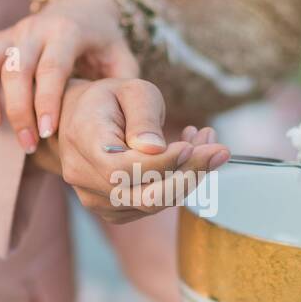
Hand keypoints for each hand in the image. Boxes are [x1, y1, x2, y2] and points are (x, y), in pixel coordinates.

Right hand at [0, 0, 128, 151]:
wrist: (84, 9)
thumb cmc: (104, 44)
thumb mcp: (122, 58)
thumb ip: (124, 84)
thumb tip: (127, 119)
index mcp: (67, 32)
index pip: (53, 68)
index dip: (48, 100)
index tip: (47, 133)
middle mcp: (36, 29)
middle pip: (18, 68)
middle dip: (19, 109)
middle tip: (26, 145)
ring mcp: (14, 33)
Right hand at [36, 77, 228, 223]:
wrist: (80, 118)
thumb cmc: (110, 99)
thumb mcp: (131, 90)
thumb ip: (143, 118)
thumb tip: (156, 150)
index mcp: (83, 141)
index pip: (125, 168)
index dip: (163, 163)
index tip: (192, 145)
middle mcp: (83, 177)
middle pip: (143, 195)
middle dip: (188, 174)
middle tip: (219, 149)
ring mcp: (96, 199)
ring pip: (152, 204)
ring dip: (188, 178)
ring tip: (206, 143)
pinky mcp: (113, 210)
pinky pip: (151, 207)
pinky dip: (176, 186)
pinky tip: (188, 158)